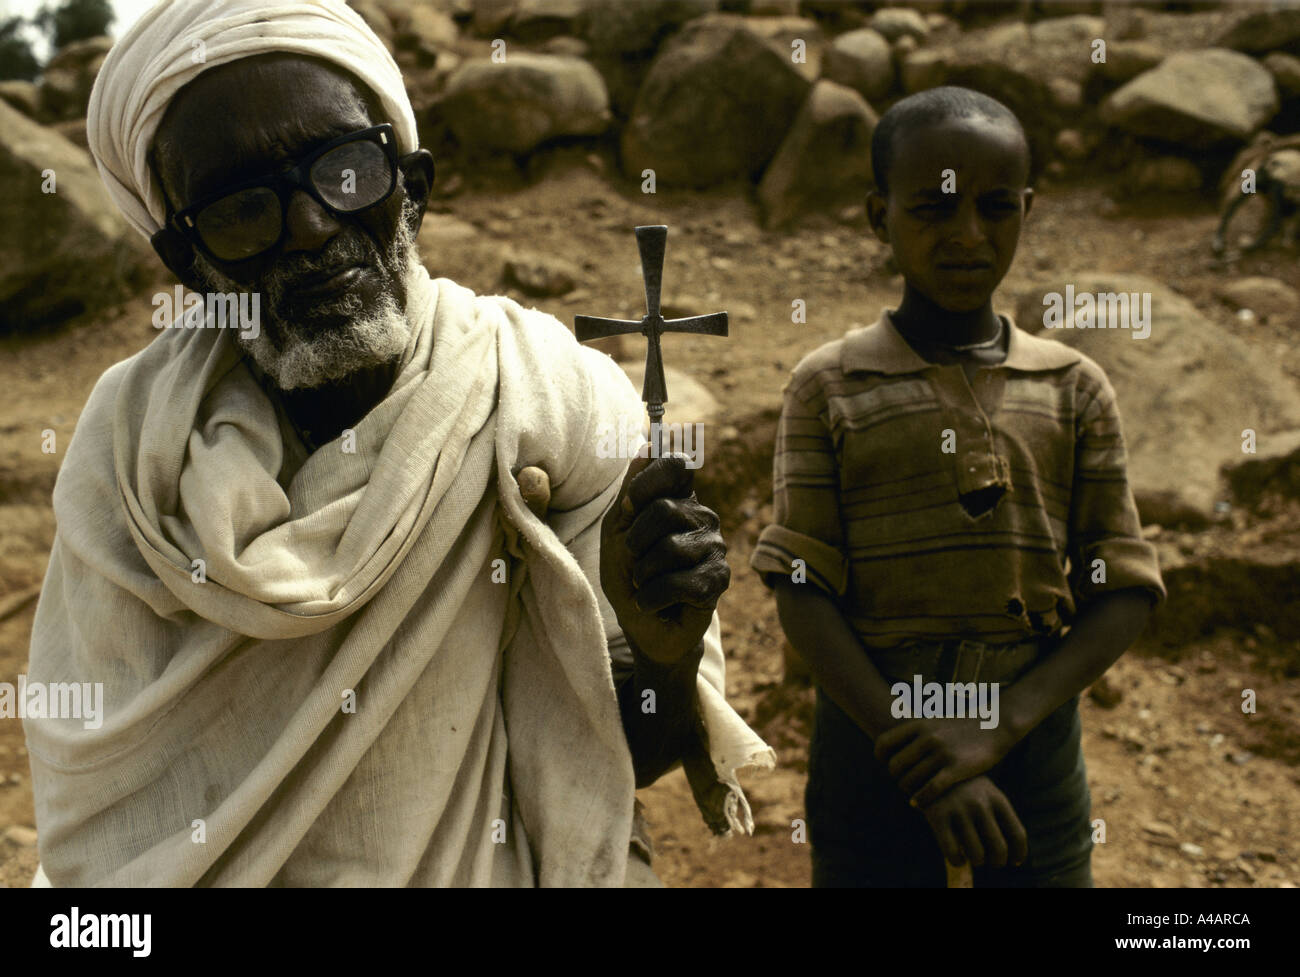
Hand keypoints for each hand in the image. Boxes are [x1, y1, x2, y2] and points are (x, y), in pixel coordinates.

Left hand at [600, 451, 729, 664]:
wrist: (640, 626)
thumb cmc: (628, 575)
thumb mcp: (617, 529)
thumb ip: (632, 489)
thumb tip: (648, 444)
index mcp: (678, 499)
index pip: (676, 465)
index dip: (648, 481)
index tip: (629, 506)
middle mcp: (702, 517)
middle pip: (664, 509)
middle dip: (635, 542)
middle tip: (635, 562)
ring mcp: (714, 548)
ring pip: (670, 548)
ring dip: (642, 574)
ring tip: (645, 585)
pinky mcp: (718, 580)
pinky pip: (680, 583)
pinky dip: (653, 598)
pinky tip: (655, 603)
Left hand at [874, 718, 1013, 807]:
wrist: (994, 725)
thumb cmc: (960, 727)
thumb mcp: (934, 722)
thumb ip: (913, 732)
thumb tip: (889, 745)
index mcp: (918, 725)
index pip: (883, 743)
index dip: (881, 758)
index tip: (887, 765)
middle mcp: (927, 737)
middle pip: (894, 766)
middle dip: (896, 778)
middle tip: (904, 783)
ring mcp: (942, 753)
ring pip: (910, 780)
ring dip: (908, 791)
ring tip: (912, 793)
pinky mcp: (956, 768)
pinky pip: (930, 789)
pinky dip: (920, 799)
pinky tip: (918, 804)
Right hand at [917, 775, 1027, 869]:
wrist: (927, 766)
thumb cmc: (962, 788)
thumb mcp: (983, 794)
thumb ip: (998, 819)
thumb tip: (1012, 856)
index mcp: (996, 798)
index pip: (1017, 834)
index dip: (1019, 853)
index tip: (1014, 861)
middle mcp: (980, 804)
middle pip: (999, 849)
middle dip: (997, 861)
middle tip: (992, 861)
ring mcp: (959, 809)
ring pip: (977, 855)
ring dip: (977, 861)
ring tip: (974, 857)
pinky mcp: (937, 816)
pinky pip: (952, 853)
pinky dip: (958, 861)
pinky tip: (958, 858)